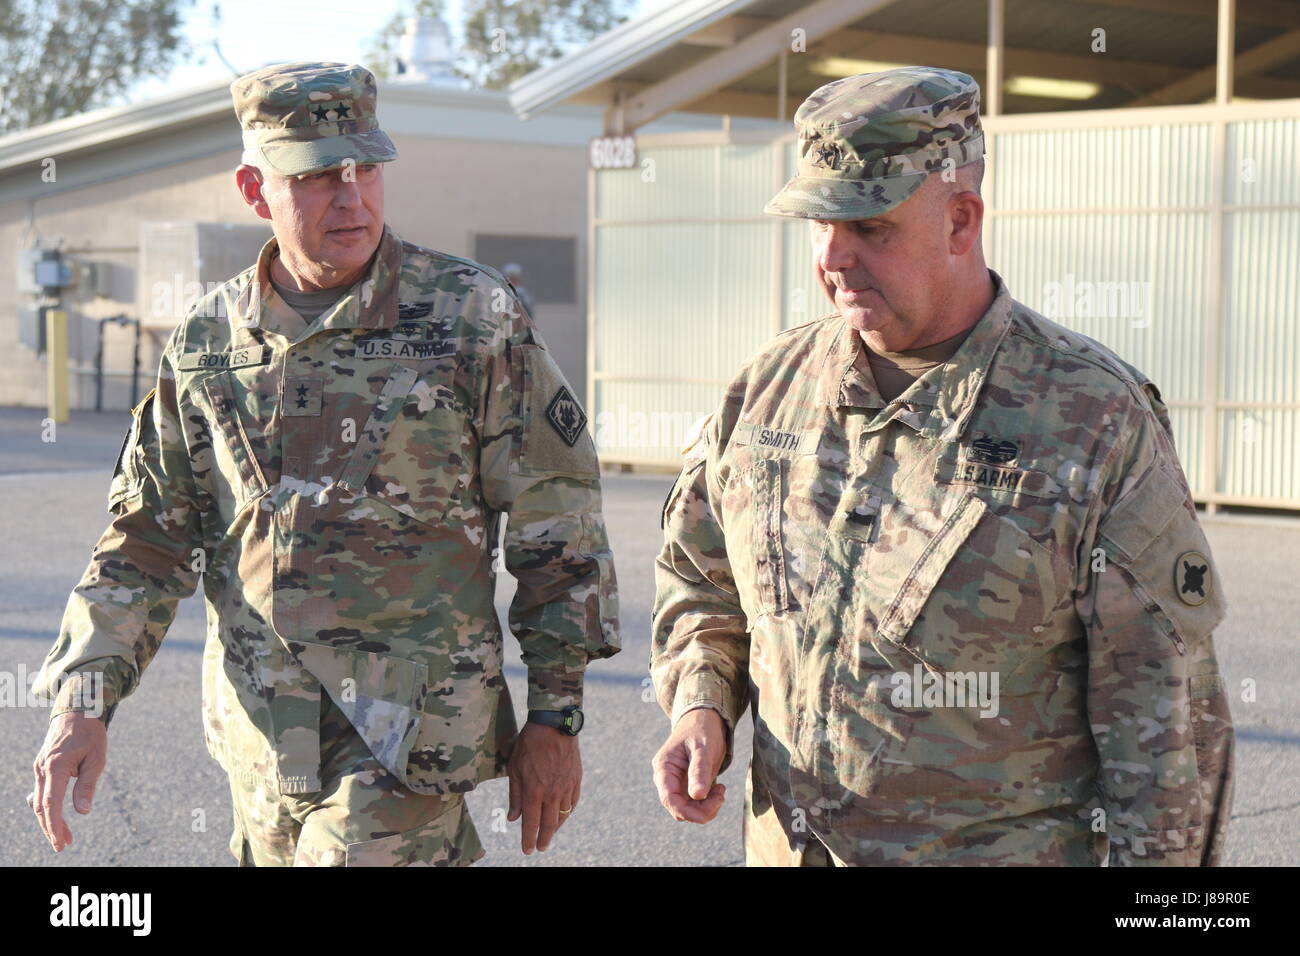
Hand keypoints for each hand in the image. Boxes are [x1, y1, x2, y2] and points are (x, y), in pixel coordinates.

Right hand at [30, 712, 106, 851]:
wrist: (77, 711)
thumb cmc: (91, 734)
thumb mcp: (97, 758)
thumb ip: (88, 785)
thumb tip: (83, 811)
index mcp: (56, 766)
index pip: (51, 803)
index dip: (55, 825)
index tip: (61, 842)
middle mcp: (42, 768)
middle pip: (41, 807)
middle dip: (51, 829)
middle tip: (63, 846)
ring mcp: (39, 767)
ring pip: (39, 801)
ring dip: (50, 820)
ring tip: (66, 836)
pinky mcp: (42, 766)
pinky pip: (41, 792)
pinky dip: (48, 807)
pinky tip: (59, 817)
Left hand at [507, 721, 580, 854]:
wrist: (554, 725)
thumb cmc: (529, 744)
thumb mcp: (515, 768)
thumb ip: (515, 795)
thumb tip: (513, 817)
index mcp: (534, 791)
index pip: (531, 823)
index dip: (528, 839)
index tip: (527, 850)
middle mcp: (551, 792)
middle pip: (549, 824)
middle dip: (544, 839)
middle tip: (540, 848)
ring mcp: (566, 786)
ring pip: (562, 815)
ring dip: (556, 827)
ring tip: (550, 834)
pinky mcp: (576, 779)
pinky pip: (573, 802)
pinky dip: (567, 812)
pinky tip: (563, 815)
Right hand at [652, 706, 726, 822]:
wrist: (705, 719)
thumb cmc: (703, 730)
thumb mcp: (703, 748)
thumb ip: (699, 771)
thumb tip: (697, 796)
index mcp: (664, 768)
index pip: (669, 799)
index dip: (688, 812)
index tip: (710, 811)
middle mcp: (666, 778)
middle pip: (678, 808)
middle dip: (700, 810)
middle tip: (721, 795)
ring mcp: (675, 783)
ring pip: (686, 809)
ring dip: (705, 808)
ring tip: (721, 790)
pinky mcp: (686, 785)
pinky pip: (694, 804)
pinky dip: (707, 803)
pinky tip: (718, 789)